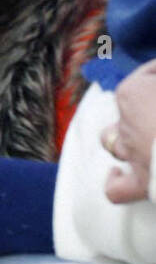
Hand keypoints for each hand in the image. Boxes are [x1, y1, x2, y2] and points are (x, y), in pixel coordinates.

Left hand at [102, 60, 155, 203]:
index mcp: (133, 93)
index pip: (145, 75)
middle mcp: (125, 123)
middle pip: (129, 107)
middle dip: (148, 103)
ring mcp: (132, 154)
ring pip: (112, 140)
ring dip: (127, 135)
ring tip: (151, 131)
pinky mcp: (142, 183)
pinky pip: (118, 188)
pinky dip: (115, 182)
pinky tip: (117, 175)